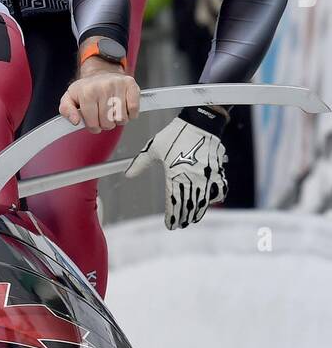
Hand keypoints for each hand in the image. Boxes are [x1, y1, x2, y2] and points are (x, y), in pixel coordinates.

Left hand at [59, 59, 140, 131]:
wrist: (101, 72)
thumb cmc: (86, 88)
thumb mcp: (69, 98)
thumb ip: (66, 110)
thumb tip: (75, 121)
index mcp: (87, 93)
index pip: (93, 123)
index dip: (93, 127)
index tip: (93, 122)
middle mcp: (103, 88)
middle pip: (108, 123)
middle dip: (106, 124)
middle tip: (103, 115)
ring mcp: (118, 85)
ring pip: (122, 118)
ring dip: (118, 119)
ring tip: (112, 111)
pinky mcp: (131, 85)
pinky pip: (134, 110)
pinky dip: (130, 114)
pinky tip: (123, 108)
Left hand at [125, 107, 228, 229]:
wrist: (201, 122)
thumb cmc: (175, 134)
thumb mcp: (153, 148)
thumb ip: (140, 163)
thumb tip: (128, 175)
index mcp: (176, 176)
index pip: (174, 204)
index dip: (173, 217)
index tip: (171, 225)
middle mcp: (193, 179)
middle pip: (190, 207)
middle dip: (185, 217)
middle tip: (180, 224)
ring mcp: (207, 177)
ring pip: (204, 202)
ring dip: (198, 212)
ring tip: (193, 218)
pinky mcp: (218, 171)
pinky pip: (220, 191)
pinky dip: (214, 198)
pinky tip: (209, 202)